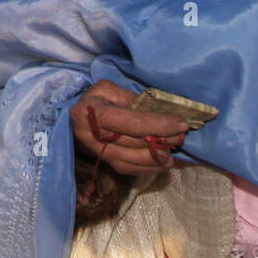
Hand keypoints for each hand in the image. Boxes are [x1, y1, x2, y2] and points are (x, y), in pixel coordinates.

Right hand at [70, 79, 187, 175]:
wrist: (75, 117)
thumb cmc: (96, 99)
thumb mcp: (108, 89)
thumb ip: (130, 99)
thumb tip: (156, 112)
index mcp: (92, 112)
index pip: (132, 122)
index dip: (158, 124)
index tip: (181, 124)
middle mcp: (91, 135)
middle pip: (133, 142)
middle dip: (162, 140)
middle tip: (181, 137)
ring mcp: (95, 152)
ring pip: (131, 160)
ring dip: (156, 158)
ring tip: (174, 152)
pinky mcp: (102, 163)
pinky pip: (127, 169)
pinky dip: (147, 168)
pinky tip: (162, 163)